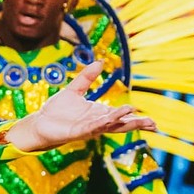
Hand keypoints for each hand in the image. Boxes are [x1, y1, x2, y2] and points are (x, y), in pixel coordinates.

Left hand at [4, 63, 155, 151]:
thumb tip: (100, 61)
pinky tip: (110, 120)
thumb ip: (87, 77)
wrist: (39, 122)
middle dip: (136, 124)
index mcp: (98, 114)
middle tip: (154, 124)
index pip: (121, 117)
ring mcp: (88, 129)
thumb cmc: (56, 110)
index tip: (152, 119)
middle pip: (121, 124)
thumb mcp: (74, 90)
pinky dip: (102, 124)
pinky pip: (92, 127)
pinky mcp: (77, 133)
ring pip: (110, 126)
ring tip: (138, 118)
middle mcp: (96, 123)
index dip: (135, 117)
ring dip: (123, 122)